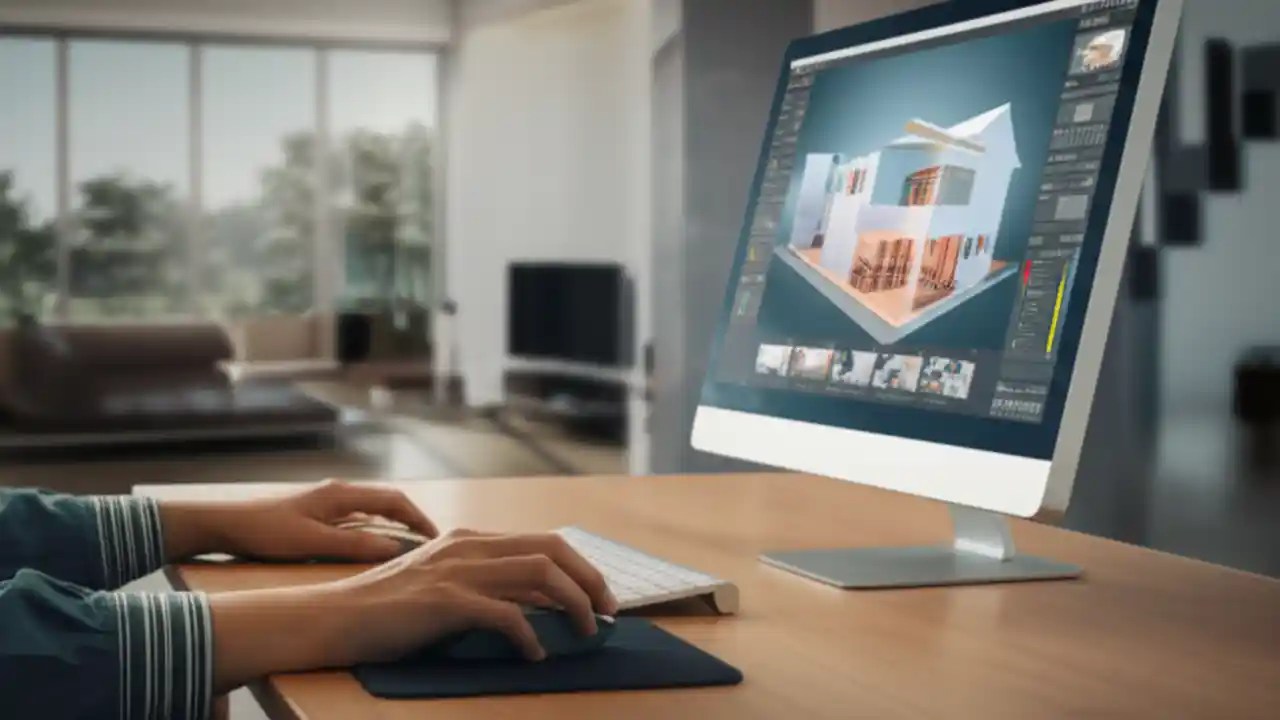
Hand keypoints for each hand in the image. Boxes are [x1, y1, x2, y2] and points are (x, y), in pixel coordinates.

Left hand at [161, 480, 438, 562]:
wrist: (224, 524)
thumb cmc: (265, 532)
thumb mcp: (312, 543)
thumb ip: (354, 546)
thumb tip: (395, 550)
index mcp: (341, 495)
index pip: (395, 501)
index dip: (420, 519)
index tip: (437, 539)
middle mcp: (339, 492)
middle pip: (388, 501)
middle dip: (413, 521)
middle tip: (431, 545)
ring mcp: (327, 500)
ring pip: (373, 510)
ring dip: (394, 525)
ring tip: (410, 548)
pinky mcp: (317, 511)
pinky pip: (358, 517)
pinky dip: (376, 529)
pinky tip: (375, 546)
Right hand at [209, 539, 614, 691]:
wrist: (332, 618)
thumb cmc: (383, 611)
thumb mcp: (439, 587)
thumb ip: (479, 587)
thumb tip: (531, 610)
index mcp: (468, 540)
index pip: (542, 541)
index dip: (579, 567)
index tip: (599, 596)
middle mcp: (467, 546)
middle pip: (551, 549)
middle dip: (589, 579)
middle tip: (608, 611)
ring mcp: (456, 571)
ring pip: (538, 573)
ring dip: (572, 603)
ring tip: (586, 631)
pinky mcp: (443, 601)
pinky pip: (503, 613)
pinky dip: (528, 634)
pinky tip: (535, 654)